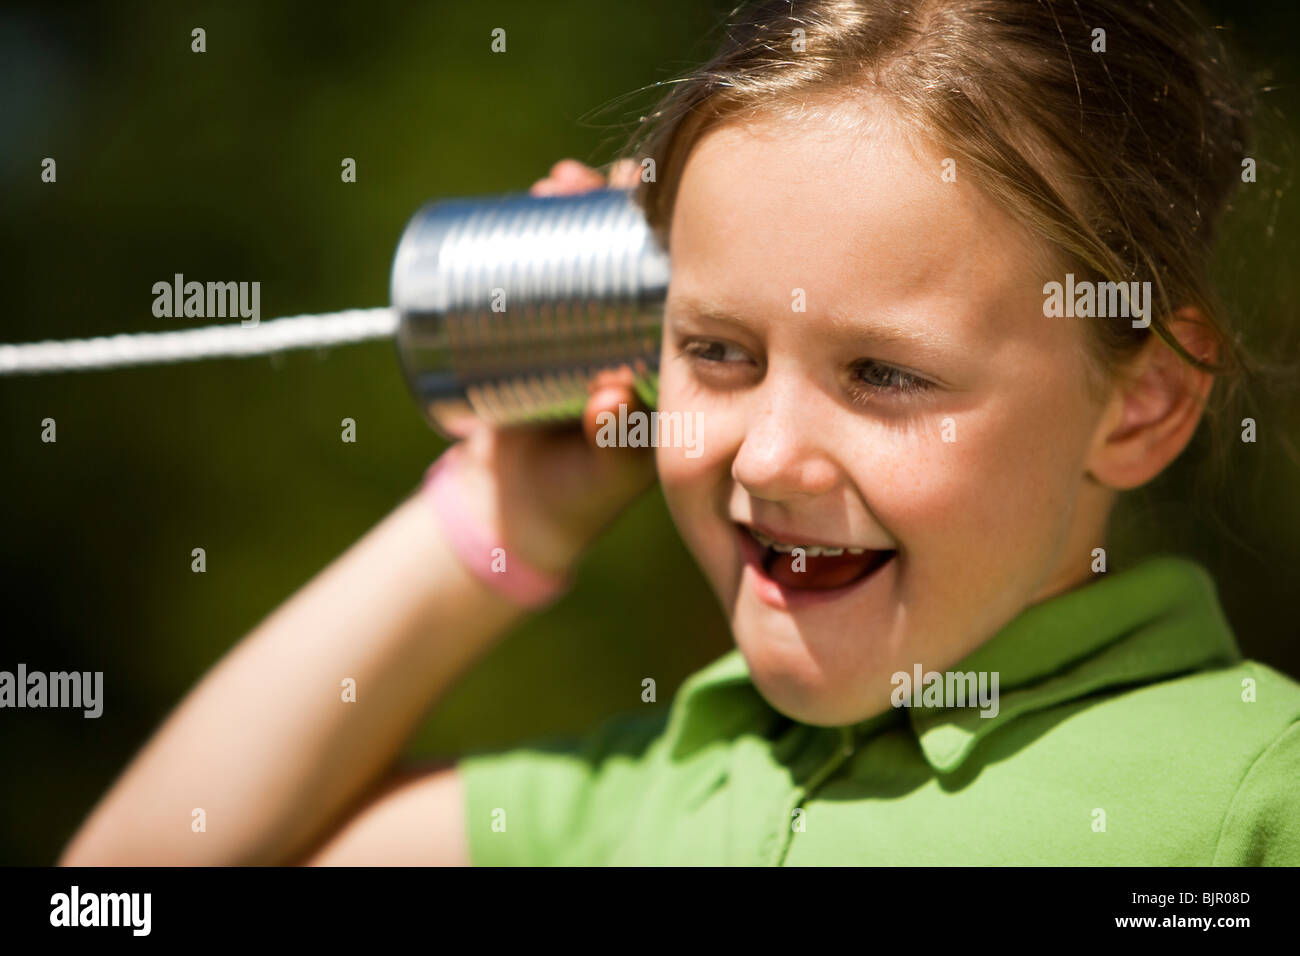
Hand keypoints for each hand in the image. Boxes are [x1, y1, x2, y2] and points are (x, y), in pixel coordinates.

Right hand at [448, 159, 657, 578]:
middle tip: (590, 181)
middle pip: (618, 255)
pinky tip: (527, 204)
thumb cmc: (584, 493)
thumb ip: (614, 438)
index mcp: (659, 356)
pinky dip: (521, 241)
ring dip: (564, 213)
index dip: (661, 240)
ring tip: (554, 185)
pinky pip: (528, 279)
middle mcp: (621, 333)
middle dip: (604, 210)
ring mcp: (575, 330)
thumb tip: (607, 397)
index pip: (666, 282)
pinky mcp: (528, 338)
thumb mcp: (611, 466)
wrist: (523, 514)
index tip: (650, 204)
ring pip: (574, 258)